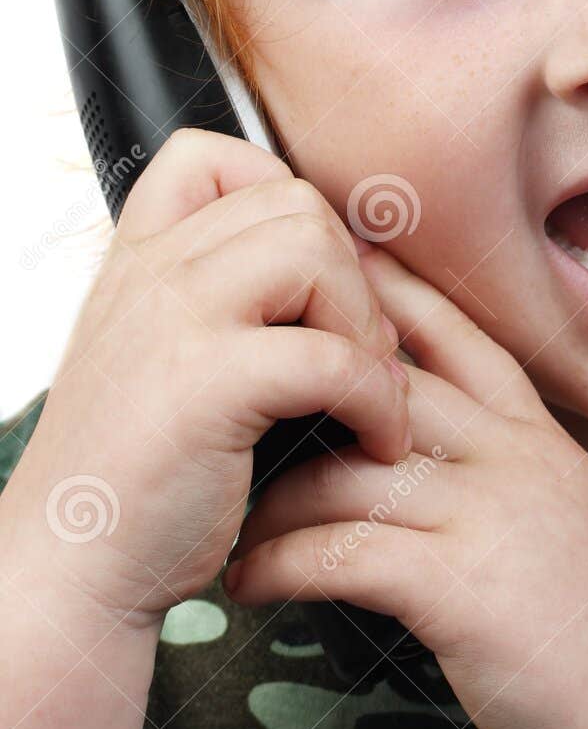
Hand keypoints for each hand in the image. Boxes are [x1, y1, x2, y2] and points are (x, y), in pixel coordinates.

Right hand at [0, 130, 409, 629]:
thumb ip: (222, 306)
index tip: (309, 283)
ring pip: (312, 251)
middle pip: (294, 201)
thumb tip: (343, 275)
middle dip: (349, 275)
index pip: (211, 158)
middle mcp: (150, 276)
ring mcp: (173, 323)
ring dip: (364, 322)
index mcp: (137, 264)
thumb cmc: (134, 479)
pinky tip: (375, 439)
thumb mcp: (159, 361)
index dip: (282, 197)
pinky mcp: (206, 386)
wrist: (71, 570)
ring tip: (367, 388)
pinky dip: (376, 399)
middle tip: (359, 350)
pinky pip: (331, 354)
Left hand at [223, 242, 587, 728]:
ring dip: (273, 502)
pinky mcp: (462, 588)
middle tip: (234, 397)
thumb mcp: (570, 511)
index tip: (327, 264)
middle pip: (384, 382)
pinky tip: (253, 583)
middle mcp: (513, 456)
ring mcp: (489, 516)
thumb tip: (430, 458)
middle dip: (301, 385)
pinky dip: (281, 564)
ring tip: (236, 527)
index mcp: (537, 434)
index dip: (387, 292)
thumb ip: (507, 469)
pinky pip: (343, 553)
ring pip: (348, 469)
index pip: (455, 333)